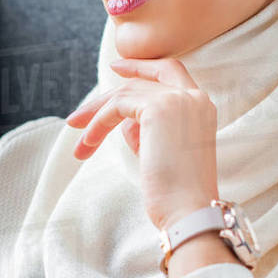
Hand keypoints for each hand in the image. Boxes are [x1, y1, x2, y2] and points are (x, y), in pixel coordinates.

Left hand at [65, 57, 219, 231]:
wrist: (190, 210)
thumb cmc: (177, 192)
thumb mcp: (161, 152)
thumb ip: (145, 130)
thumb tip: (123, 123)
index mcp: (201, 106)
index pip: (170, 71)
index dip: (142, 66)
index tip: (116, 67)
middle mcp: (194, 97)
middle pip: (139, 83)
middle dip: (104, 100)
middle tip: (76, 119)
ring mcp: (178, 99)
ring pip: (124, 95)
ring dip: (96, 120)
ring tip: (80, 147)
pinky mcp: (159, 108)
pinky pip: (117, 107)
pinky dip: (98, 125)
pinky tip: (87, 145)